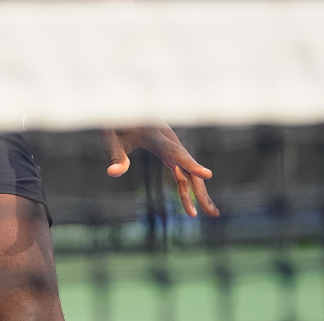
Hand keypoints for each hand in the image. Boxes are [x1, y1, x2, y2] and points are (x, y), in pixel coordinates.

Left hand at [103, 125, 218, 217]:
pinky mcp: (167, 151)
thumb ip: (115, 156)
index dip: (191, 164)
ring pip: (187, 171)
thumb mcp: (110, 139)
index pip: (175, 152)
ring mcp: (170, 145)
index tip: (208, 174)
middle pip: (188, 166)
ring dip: (197, 193)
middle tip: (212, 213)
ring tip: (209, 214)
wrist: (119, 109)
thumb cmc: (114, 124)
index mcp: (154, 134)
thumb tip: (113, 173)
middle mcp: (168, 140)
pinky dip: (186, 186)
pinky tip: (189, 202)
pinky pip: (180, 170)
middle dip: (200, 190)